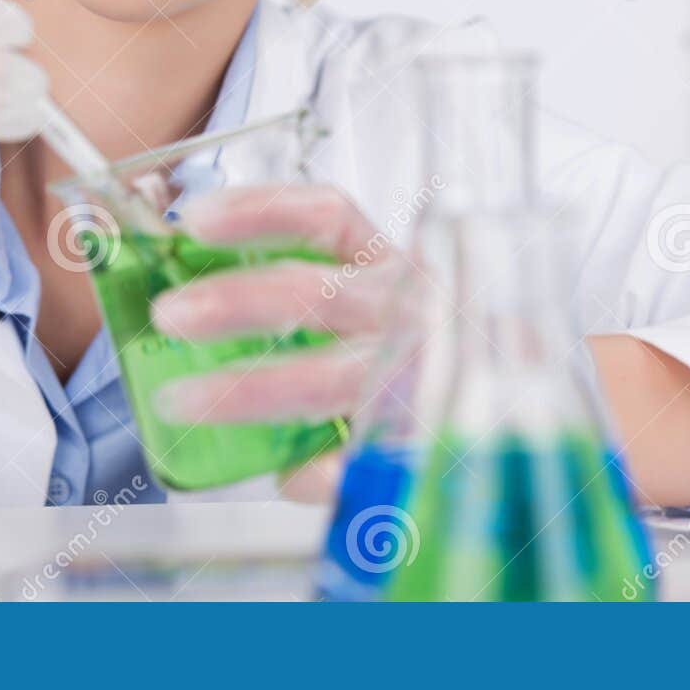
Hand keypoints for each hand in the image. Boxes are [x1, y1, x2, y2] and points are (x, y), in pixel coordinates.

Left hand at [149, 184, 416, 501]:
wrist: (519, 416)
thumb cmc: (429, 357)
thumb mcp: (382, 312)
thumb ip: (300, 305)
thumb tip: (205, 310)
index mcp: (389, 267)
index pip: (328, 218)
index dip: (260, 212)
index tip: (196, 219)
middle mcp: (408, 310)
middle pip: (314, 293)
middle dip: (235, 301)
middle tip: (170, 314)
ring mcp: (419, 376)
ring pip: (324, 379)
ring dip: (247, 391)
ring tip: (180, 400)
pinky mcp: (427, 443)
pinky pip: (359, 458)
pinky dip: (318, 469)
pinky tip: (291, 477)